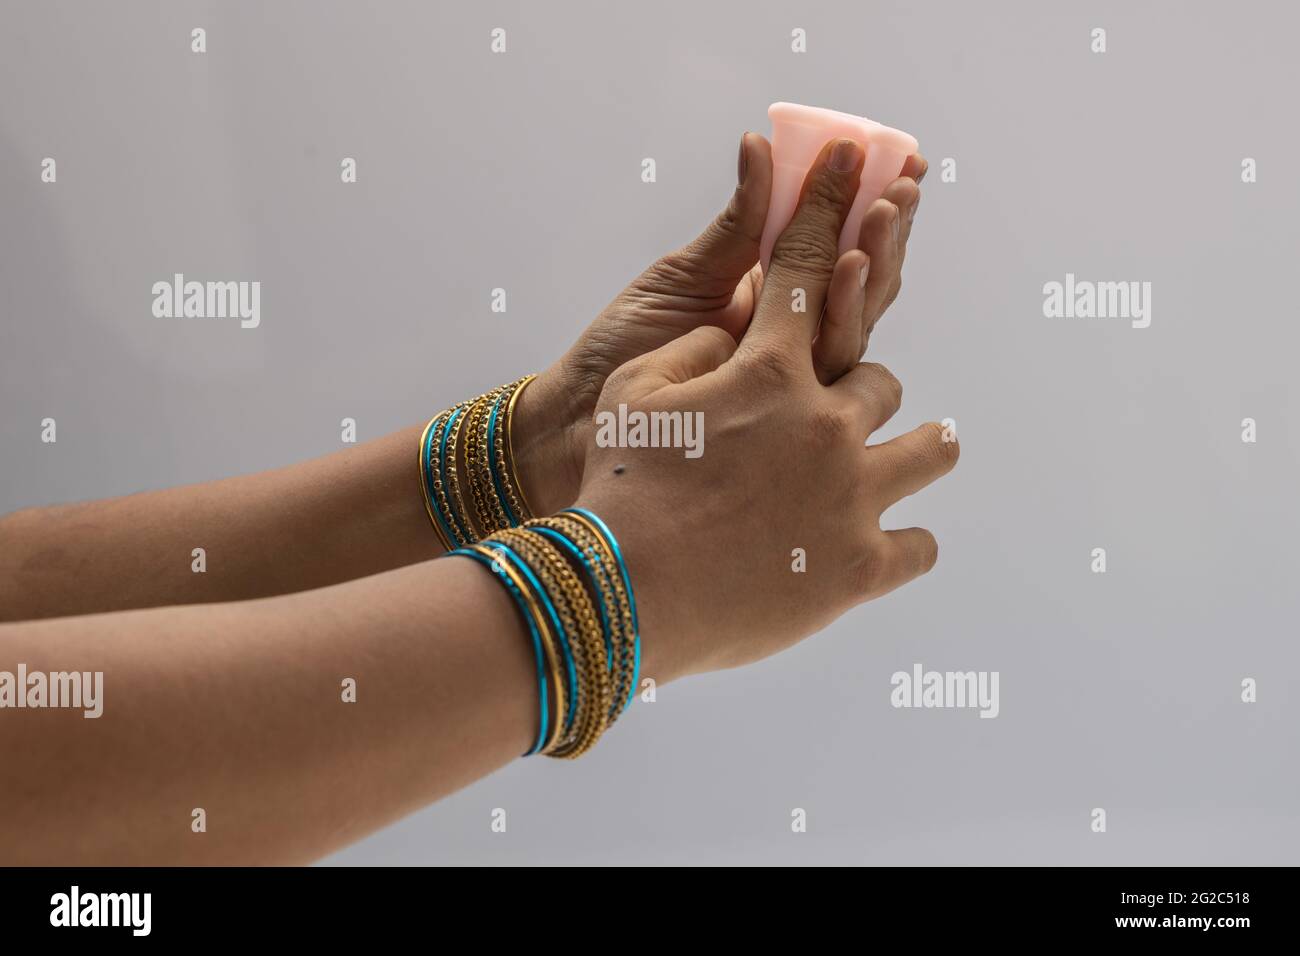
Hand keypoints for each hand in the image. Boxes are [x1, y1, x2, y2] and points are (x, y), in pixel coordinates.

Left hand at [513, 134, 926, 513]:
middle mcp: (789, 335)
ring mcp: (789, 375)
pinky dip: (839, 310)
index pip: (834, 243)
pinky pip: (824, 357)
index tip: (899, 160)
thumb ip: (737, 222)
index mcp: (770, 293)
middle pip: (859, 283)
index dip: (869, 203)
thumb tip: (762, 146)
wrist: (579, 417)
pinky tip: (844, 268)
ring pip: (854, 319)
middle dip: (884, 233)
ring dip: (871, 264)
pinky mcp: (782, 410)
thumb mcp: (683, 273)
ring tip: (880, 216)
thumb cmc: (622, 345)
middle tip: (898, 190)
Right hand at [572, 138, 955, 683]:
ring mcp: (851, 498)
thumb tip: (734, 339)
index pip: (808, 275)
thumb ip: (693, 352)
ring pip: (927, 452)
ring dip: (921, 446)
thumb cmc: (617, 488)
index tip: (864, 162)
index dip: (832, 210)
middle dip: (861, 386)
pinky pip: (917, 547)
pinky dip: (908, 544)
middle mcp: (826, 424)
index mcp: (771, 372)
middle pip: (881, 378)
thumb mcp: (636, 395)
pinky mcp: (858, 569)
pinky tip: (899, 545)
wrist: (623, 594)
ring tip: (920, 451)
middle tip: (845, 405)